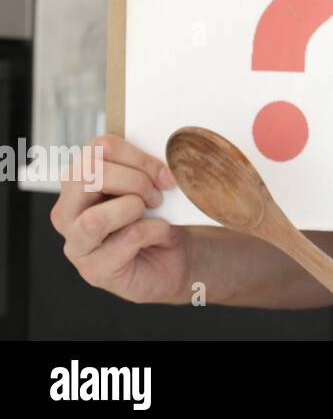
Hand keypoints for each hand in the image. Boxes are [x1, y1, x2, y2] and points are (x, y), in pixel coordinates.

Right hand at [51, 134, 192, 304]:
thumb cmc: (161, 217)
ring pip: (95, 218)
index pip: (99, 148)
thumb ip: (146, 168)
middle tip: (157, 196)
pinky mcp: (95, 270)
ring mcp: (76, 244)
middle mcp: (68, 212)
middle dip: (135, 181)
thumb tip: (167, 154)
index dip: (137, 155)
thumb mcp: (153, 185)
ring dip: (135, 209)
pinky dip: (154, 230)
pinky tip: (159, 235)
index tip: (164, 173)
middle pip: (89, 175)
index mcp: (79, 182)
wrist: (178, 257)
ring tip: (153, 214)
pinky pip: (127, 238)